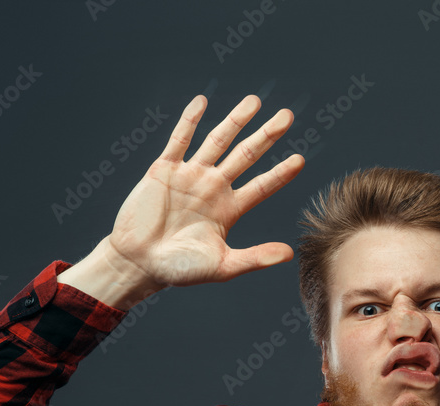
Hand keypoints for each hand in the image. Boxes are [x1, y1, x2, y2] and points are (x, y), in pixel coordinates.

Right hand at [106, 94, 303, 288]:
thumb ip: (255, 258)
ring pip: (218, 141)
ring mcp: (190, 176)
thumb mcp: (223, 266)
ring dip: (235, 121)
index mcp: (230, 209)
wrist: (139, 263)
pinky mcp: (164, 170)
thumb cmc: (180, 269)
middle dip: (266, 136)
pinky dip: (190, 121)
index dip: (280, 173)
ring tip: (254, 102)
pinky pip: (179, 140)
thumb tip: (290, 254)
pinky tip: (202, 101)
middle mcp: (214, 188)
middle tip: (287, 117)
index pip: (262, 186)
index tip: (300, 159)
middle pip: (246, 155)